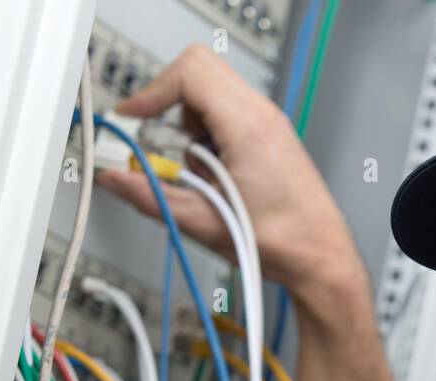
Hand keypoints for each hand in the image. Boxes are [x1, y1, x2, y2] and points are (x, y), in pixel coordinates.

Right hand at [95, 43, 361, 301]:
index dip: (152, 91)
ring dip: (191, 124)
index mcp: (247, 127)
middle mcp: (262, 114)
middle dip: (169, 104)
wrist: (319, 255)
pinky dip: (209, 134)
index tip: (132, 116)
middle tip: (161, 142)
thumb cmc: (280, 242)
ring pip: (212, 91)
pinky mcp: (270, 133)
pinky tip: (217, 174)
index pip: (189, 73)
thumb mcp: (202, 223)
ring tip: (201, 171)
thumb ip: (150, 197)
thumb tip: (116, 181)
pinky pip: (227, 112)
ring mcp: (269, 121)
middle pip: (199, 70)